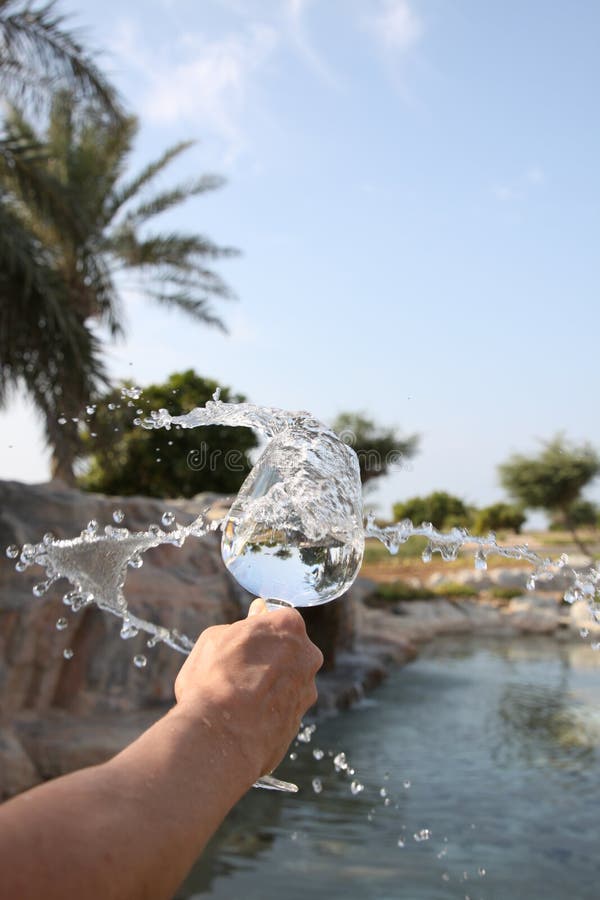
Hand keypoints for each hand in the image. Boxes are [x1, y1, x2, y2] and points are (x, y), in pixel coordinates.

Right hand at [174, 599, 323, 779]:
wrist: (218, 738)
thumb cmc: (212, 680)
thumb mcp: (215, 638)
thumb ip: (245, 623)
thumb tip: (257, 614)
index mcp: (289, 626)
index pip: (280, 621)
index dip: (259, 632)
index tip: (242, 643)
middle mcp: (307, 656)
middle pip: (288, 651)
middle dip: (267, 659)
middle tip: (236, 672)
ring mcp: (307, 691)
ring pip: (286, 682)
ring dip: (267, 688)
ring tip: (235, 701)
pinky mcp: (300, 722)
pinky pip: (281, 710)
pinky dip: (266, 713)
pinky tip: (243, 720)